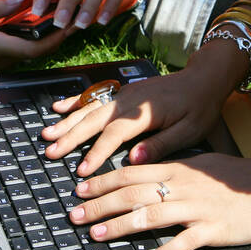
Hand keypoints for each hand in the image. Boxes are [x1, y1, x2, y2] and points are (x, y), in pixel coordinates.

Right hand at [0, 0, 73, 78]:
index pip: (37, 49)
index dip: (58, 38)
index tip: (73, 24)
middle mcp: (2, 59)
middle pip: (39, 51)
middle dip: (58, 35)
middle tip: (73, 16)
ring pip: (30, 52)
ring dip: (46, 37)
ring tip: (58, 15)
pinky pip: (18, 51)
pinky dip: (31, 39)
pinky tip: (34, 24)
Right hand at [41, 46, 245, 176]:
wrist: (203, 78)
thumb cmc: (199, 107)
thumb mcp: (189, 131)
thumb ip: (161, 144)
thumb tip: (134, 158)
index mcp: (145, 112)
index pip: (115, 134)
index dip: (97, 152)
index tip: (82, 171)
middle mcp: (129, 100)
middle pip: (94, 120)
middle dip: (71, 137)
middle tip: (51, 152)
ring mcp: (124, 93)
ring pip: (89, 108)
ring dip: (67, 122)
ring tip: (47, 135)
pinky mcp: (123, 92)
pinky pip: (94, 97)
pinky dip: (75, 102)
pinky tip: (58, 108)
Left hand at [67, 153, 250, 249]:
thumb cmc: (238, 178)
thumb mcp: (201, 163)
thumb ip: (172, 168)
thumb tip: (143, 171)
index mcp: (178, 169)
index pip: (131, 172)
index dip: (102, 181)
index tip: (79, 189)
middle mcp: (183, 186)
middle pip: (133, 193)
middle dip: (100, 204)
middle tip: (74, 216)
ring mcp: (197, 208)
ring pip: (151, 215)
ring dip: (121, 226)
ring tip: (97, 235)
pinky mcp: (213, 229)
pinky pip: (184, 242)